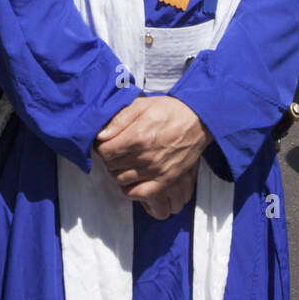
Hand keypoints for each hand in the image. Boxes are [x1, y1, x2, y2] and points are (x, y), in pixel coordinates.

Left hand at [94, 96, 209, 204]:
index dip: (102, 147)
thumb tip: (100, 135)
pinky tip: (131, 179)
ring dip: (118, 172)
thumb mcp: (141, 106)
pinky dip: (131, 189)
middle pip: (112, 166)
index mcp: (137, 136)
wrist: (197, 120)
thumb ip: (119, 120)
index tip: (105, 143)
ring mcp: (156, 170)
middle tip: (114, 151)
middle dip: (109, 159)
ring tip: (122, 163)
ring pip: (122, 180)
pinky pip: (141, 193)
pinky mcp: (166, 180)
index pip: (105, 152)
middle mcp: (145, 156)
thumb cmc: (170, 111)